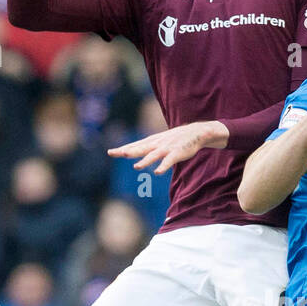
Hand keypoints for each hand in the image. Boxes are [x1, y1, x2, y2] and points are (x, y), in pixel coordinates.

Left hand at [108, 121, 228, 172]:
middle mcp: (157, 144)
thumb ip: (147, 147)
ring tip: (137, 166)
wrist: (196, 132)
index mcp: (152, 142)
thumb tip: (134, 151)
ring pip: (153, 155)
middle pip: (139, 148)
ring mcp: (167, 148)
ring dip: (145, 161)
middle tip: (114, 153)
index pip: (134, 145)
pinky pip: (169, 161)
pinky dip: (163, 166)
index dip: (123, 149)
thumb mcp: (159, 141)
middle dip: (127, 151)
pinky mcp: (177, 153)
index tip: (110, 152)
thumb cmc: (176, 139)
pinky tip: (158, 172)